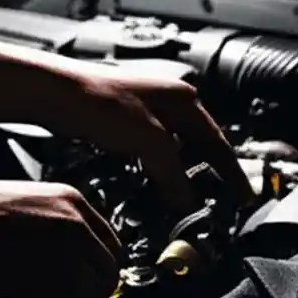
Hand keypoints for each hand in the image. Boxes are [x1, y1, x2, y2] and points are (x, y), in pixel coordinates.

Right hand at [0, 177, 122, 297]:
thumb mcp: (26, 203)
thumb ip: (57, 225)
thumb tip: (71, 252)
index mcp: (71, 202)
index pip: (111, 245)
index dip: (98, 268)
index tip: (88, 279)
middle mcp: (73, 227)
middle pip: (107, 275)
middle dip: (89, 292)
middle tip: (66, 297)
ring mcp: (60, 255)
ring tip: (37, 294)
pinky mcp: (41, 283)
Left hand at [47, 65, 254, 212]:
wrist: (56, 94)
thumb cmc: (99, 101)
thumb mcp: (148, 141)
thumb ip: (173, 174)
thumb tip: (188, 203)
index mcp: (183, 99)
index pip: (218, 143)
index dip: (231, 173)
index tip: (241, 197)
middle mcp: (168, 102)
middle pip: (197, 148)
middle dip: (204, 177)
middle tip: (212, 203)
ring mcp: (147, 112)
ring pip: (173, 152)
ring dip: (177, 177)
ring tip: (181, 201)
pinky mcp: (125, 123)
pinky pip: (151, 154)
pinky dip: (156, 172)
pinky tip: (150, 186)